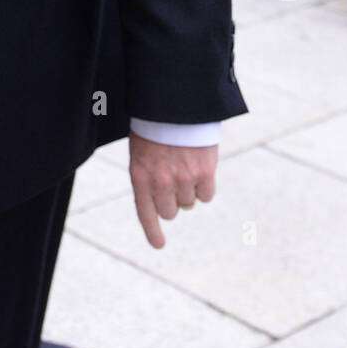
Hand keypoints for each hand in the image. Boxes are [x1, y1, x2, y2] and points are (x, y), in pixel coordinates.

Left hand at [128, 131, 217, 248]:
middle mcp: (160, 181)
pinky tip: (200, 169)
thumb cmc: (155, 126)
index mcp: (140, 175)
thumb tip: (163, 204)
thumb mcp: (141, 151)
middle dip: (172, 201)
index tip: (159, 245)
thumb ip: (148, 177)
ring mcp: (183, 178)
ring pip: (189, 203)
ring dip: (188, 191)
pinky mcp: (204, 172)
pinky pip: (206, 195)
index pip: (145, 213)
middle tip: (173, 182)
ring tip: (185, 167)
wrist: (174, 102)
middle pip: (170, 212)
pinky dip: (204, 186)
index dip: (152, 231)